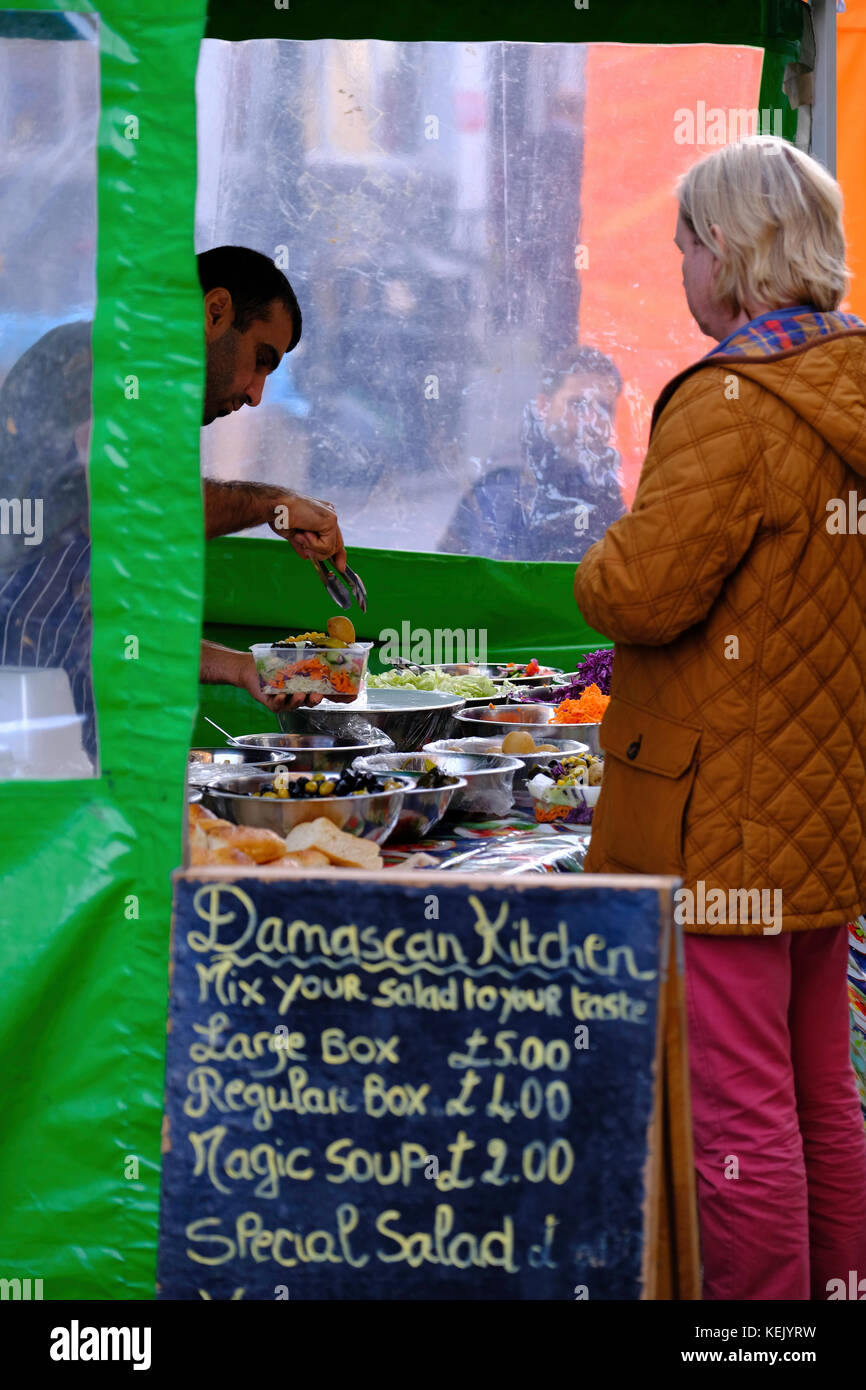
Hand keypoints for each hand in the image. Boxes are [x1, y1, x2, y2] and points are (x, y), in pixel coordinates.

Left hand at [237, 654, 356, 710]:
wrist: (252, 667)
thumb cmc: (275, 661)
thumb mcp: (297, 654)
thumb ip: (314, 652)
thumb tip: (336, 641)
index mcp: (310, 684)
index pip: (329, 692)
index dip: (341, 695)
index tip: (351, 695)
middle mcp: (301, 694)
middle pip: (314, 701)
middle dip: (317, 699)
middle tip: (317, 695)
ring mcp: (288, 700)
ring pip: (297, 704)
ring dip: (299, 700)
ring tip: (298, 694)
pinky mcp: (274, 703)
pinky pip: (279, 706)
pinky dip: (280, 701)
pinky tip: (279, 695)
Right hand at [269, 491, 346, 571]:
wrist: (276, 507)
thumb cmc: (280, 516)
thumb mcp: (293, 534)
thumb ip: (303, 545)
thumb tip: (307, 556)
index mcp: (321, 517)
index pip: (335, 539)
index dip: (339, 555)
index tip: (341, 568)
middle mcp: (329, 515)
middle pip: (336, 545)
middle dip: (321, 554)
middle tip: (304, 547)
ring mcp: (331, 517)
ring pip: (331, 549)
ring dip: (312, 548)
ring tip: (300, 535)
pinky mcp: (331, 521)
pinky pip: (327, 546)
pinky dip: (313, 544)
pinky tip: (304, 533)